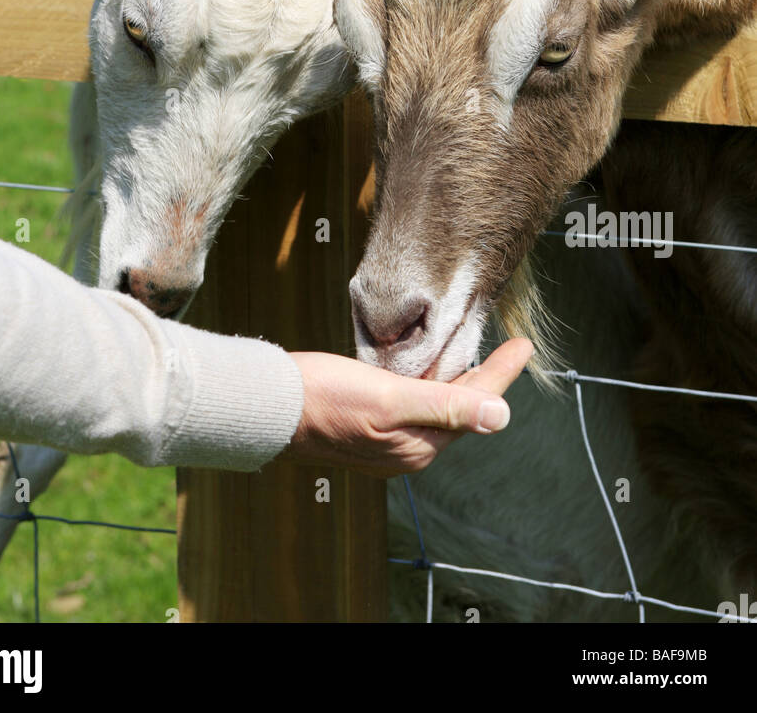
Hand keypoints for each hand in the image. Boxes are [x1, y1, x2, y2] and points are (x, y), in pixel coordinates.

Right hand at [283, 337, 533, 476]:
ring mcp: (388, 444)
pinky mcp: (369, 431)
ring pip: (437, 408)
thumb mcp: (389, 397)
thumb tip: (500, 416)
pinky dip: (429, 387)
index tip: (525, 345)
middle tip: (510, 347)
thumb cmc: (325, 397)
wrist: (271, 409)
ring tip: (478, 355)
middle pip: (460, 408)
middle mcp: (408, 450)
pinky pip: (413, 408)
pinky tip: (428, 371)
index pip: (476, 405)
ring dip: (458, 382)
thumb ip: (445, 405)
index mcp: (419, 445)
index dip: (502, 372)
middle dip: (486, 378)